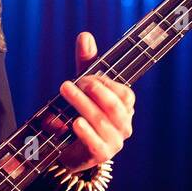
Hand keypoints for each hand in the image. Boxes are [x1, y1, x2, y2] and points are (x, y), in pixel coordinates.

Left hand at [54, 31, 133, 172]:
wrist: (68, 150)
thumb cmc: (81, 113)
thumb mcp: (84, 87)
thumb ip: (87, 64)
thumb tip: (85, 36)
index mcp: (125, 108)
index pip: (125, 94)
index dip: (106, 84)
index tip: (85, 76)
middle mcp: (124, 125)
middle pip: (114, 107)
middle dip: (95, 92)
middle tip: (74, 82)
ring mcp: (115, 142)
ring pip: (102, 122)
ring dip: (82, 105)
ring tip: (66, 90)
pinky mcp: (101, 155)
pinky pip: (96, 143)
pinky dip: (85, 132)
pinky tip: (75, 122)